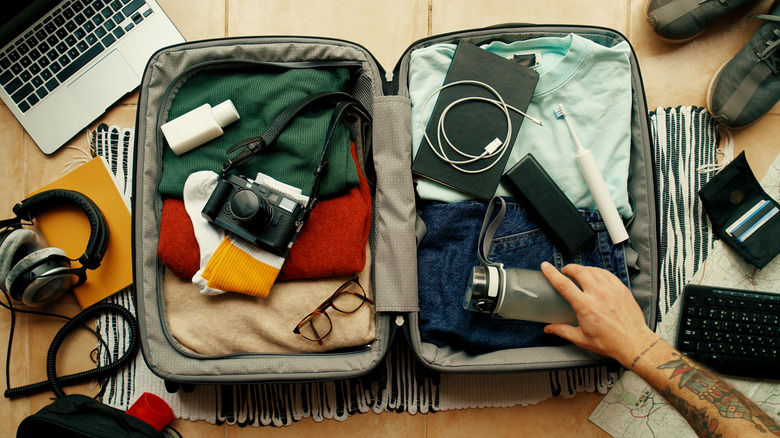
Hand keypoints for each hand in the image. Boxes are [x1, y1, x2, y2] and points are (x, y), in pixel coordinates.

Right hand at [540, 262, 656, 366]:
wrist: (634, 342)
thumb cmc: (610, 342)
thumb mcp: (582, 338)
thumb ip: (563, 331)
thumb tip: (549, 329)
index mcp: (585, 306)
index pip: (564, 284)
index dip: (552, 273)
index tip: (546, 267)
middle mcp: (598, 294)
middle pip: (579, 271)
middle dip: (569, 268)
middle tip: (565, 271)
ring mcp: (611, 290)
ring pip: (593, 270)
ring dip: (583, 269)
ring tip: (580, 273)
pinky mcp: (621, 289)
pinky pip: (607, 274)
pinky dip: (598, 272)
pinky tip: (596, 276)